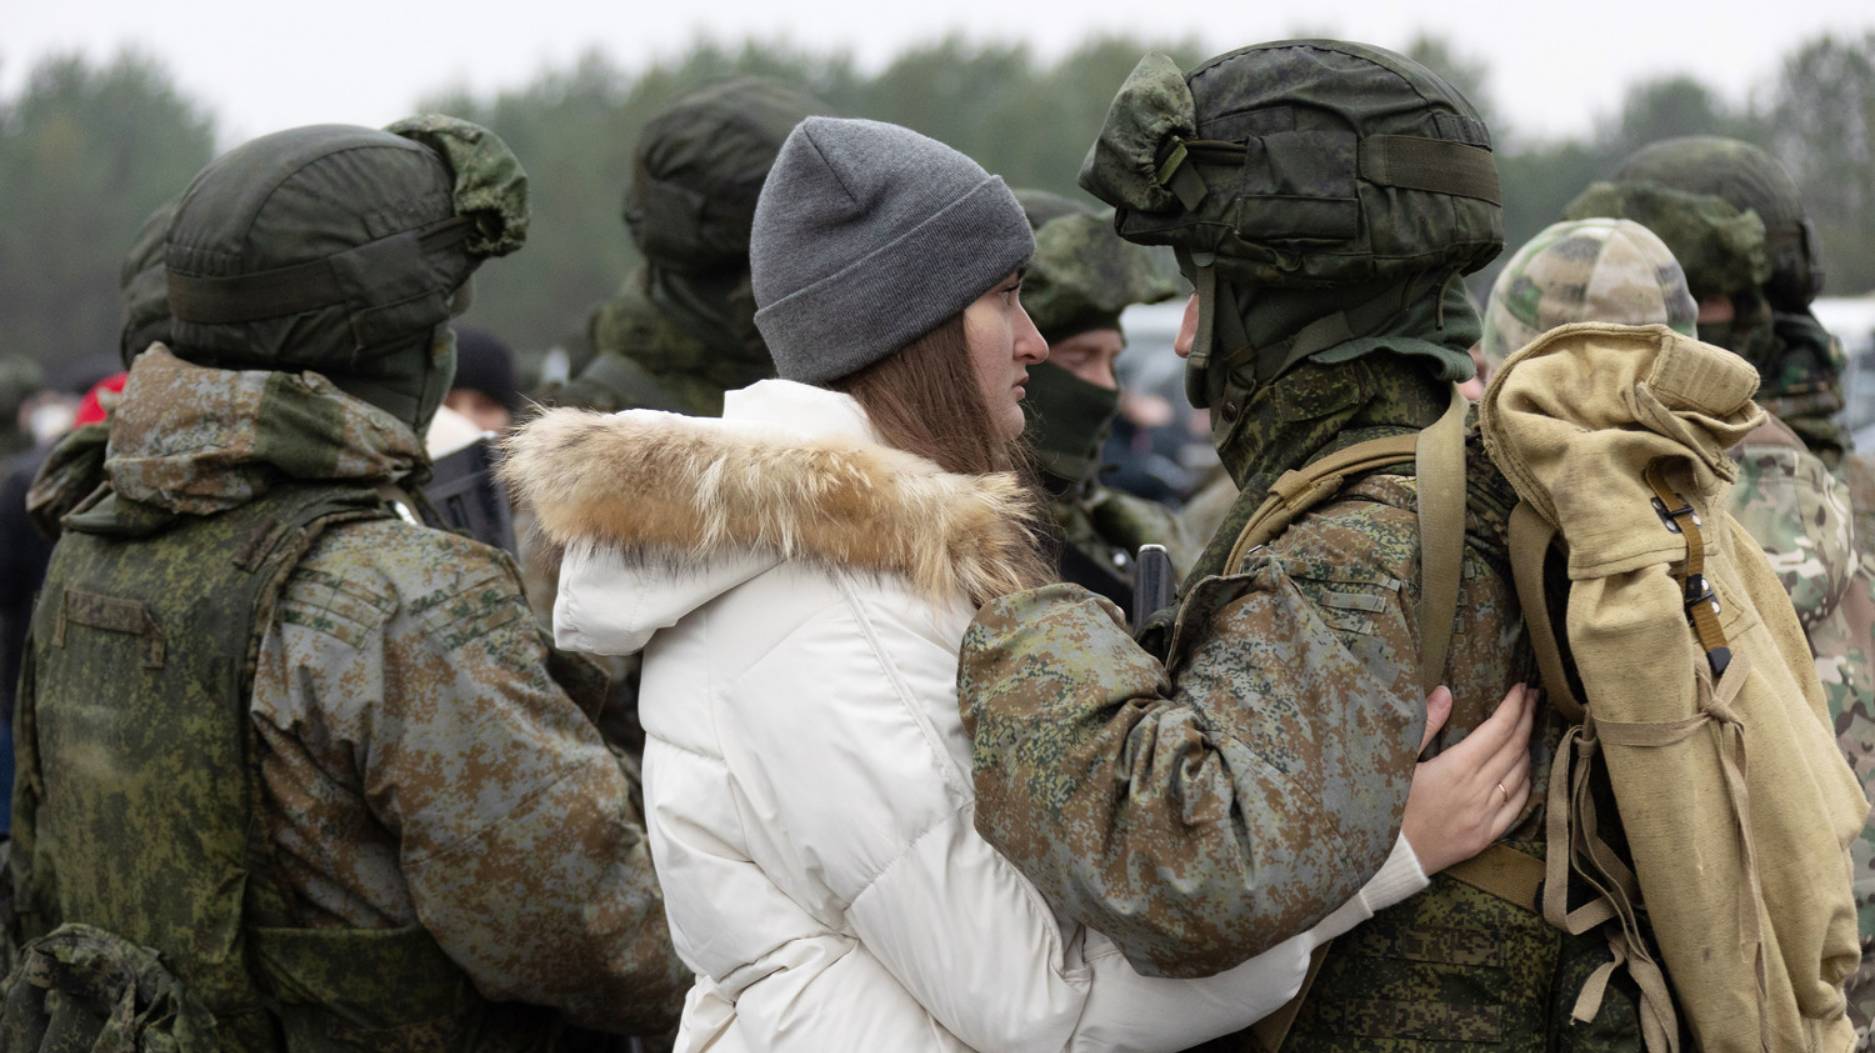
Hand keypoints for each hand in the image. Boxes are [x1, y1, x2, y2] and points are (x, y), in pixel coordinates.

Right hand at [1401, 683, 1536, 874]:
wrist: (1386, 858)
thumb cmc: (1385, 805)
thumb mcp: (1399, 761)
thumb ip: (1425, 725)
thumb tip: (1445, 692)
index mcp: (1456, 768)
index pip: (1498, 730)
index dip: (1515, 706)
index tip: (1523, 688)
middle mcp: (1477, 791)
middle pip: (1514, 748)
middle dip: (1527, 719)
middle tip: (1534, 698)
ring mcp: (1485, 815)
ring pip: (1520, 775)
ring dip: (1528, 748)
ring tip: (1529, 729)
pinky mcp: (1486, 836)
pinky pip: (1517, 806)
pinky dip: (1525, 782)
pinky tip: (1524, 770)